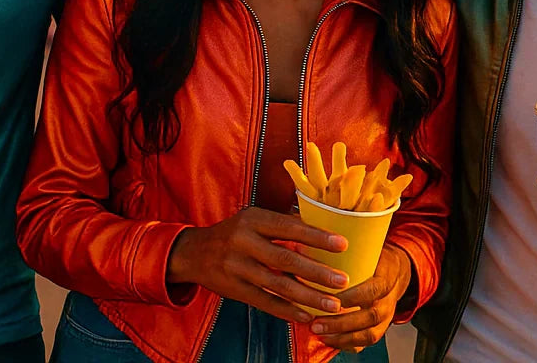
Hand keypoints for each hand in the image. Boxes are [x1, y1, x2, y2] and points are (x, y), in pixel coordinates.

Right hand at [166, 207, 350, 323]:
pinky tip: (306, 316)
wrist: (193, 253)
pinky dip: (287, 310)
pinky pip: (265, 302)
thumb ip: (282, 224)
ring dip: (308, 296)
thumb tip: (322, 227)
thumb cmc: (233, 234)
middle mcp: (243, 241)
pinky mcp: (234, 289)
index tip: (342, 244)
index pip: (289, 227)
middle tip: (343, 281)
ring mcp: (237, 267)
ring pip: (278, 284)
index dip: (316, 236)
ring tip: (332, 304)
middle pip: (286, 258)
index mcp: (253, 220)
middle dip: (317, 271)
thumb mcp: (253, 220)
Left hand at [311, 244, 411, 350]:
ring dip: (342, 337)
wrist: (397, 270)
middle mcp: (389, 299)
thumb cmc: (373, 256)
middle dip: (341, 323)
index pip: (372, 290)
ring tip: (319, 334)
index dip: (351, 298)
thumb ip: (343, 251)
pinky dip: (348, 344)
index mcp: (386, 275)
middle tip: (315, 324)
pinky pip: (367, 342)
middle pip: (370, 316)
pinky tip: (329, 341)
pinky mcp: (382, 327)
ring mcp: (387, 316)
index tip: (328, 299)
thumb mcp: (366, 247)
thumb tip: (302, 246)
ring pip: (369, 333)